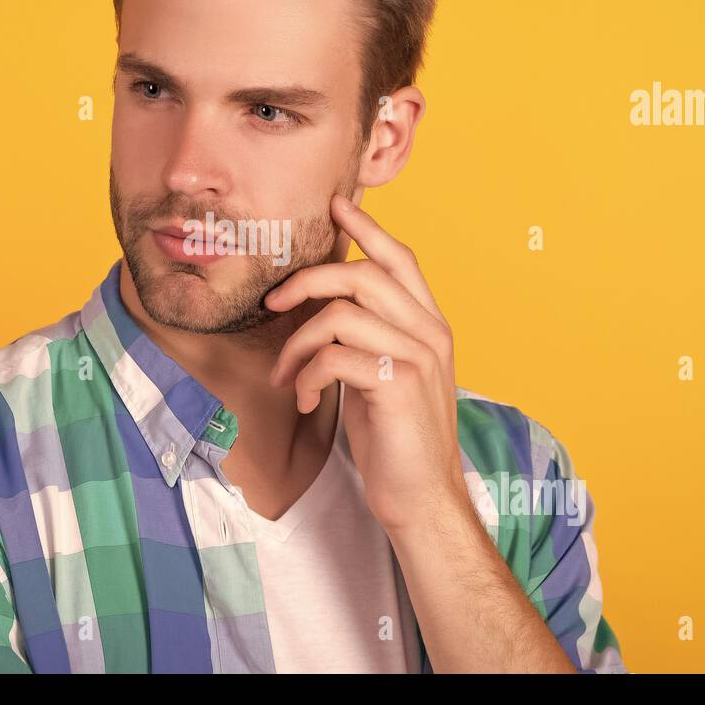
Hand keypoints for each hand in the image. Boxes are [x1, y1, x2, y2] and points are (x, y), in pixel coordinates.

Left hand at [265, 193, 464, 532]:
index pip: (401, 258)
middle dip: (307, 281)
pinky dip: (308, 376)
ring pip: (339, 314)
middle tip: (274, 303)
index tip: (334, 206)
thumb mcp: (386, 376)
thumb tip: (320, 309)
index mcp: (429, 325)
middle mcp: (430, 332)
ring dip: (297, 344)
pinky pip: (334, 356)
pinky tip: (308, 400)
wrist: (423, 498)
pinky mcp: (398, 384)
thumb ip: (369, 337)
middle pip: (362, 274)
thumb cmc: (397, 439)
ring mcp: (418, 357)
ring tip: (287, 376)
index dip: (367, 228)